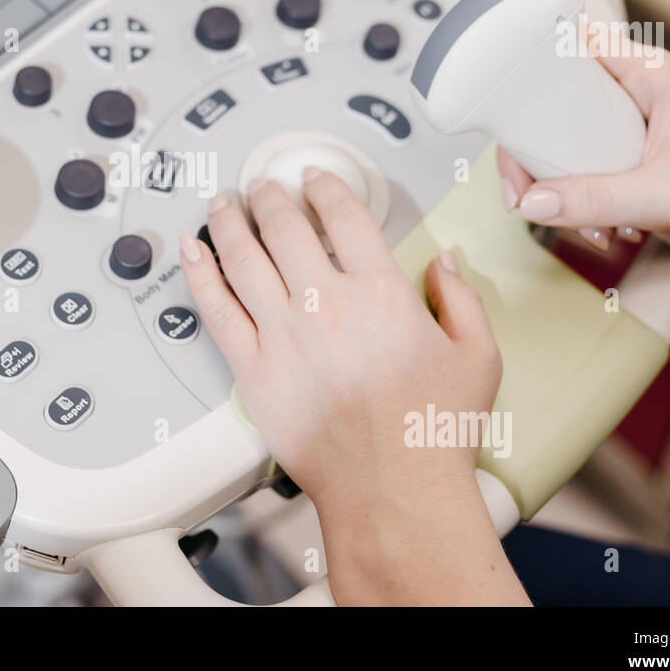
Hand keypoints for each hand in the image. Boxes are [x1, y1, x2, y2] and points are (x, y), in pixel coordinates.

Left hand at [179, 168, 526, 604]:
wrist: (392, 492)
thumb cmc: (433, 434)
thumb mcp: (477, 357)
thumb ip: (461, 299)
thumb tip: (444, 263)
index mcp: (380, 291)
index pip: (343, 216)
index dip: (324, 187)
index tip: (314, 179)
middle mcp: (325, 304)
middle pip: (283, 227)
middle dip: (269, 196)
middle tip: (262, 185)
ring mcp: (282, 336)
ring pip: (242, 258)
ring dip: (228, 222)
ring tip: (223, 204)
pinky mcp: (252, 371)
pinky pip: (216, 310)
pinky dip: (200, 275)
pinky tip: (192, 252)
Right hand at [498, 38, 669, 253]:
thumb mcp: (661, 196)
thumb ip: (598, 199)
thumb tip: (536, 201)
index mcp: (644, 74)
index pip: (568, 45)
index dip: (528, 70)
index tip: (505, 114)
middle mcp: (625, 88)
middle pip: (545, 100)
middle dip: (530, 153)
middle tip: (526, 189)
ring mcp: (614, 118)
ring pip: (550, 136)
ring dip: (549, 184)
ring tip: (573, 216)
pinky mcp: (609, 144)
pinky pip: (565, 161)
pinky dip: (567, 197)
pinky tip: (590, 221)